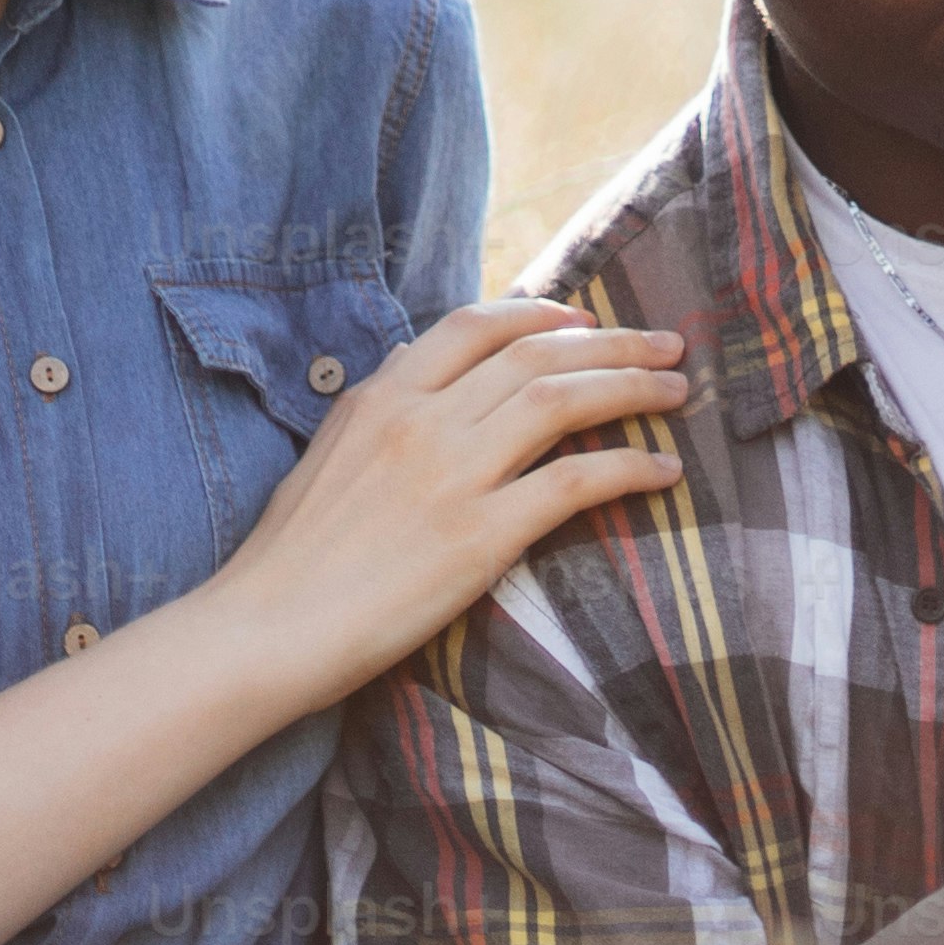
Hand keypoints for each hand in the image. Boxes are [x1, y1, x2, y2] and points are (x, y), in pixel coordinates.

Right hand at [193, 297, 689, 705]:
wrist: (265, 630)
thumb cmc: (288, 558)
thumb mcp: (324, 456)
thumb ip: (376, 408)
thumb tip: (418, 362)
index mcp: (381, 395)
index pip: (475, 324)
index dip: (541, 314)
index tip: (584, 319)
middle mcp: (422, 419)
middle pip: (537, 354)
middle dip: (612, 341)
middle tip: (666, 344)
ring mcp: (452, 474)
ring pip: (563, 400)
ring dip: (632, 386)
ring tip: (678, 390)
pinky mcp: (479, 537)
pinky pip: (575, 484)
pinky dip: (628, 468)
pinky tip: (663, 471)